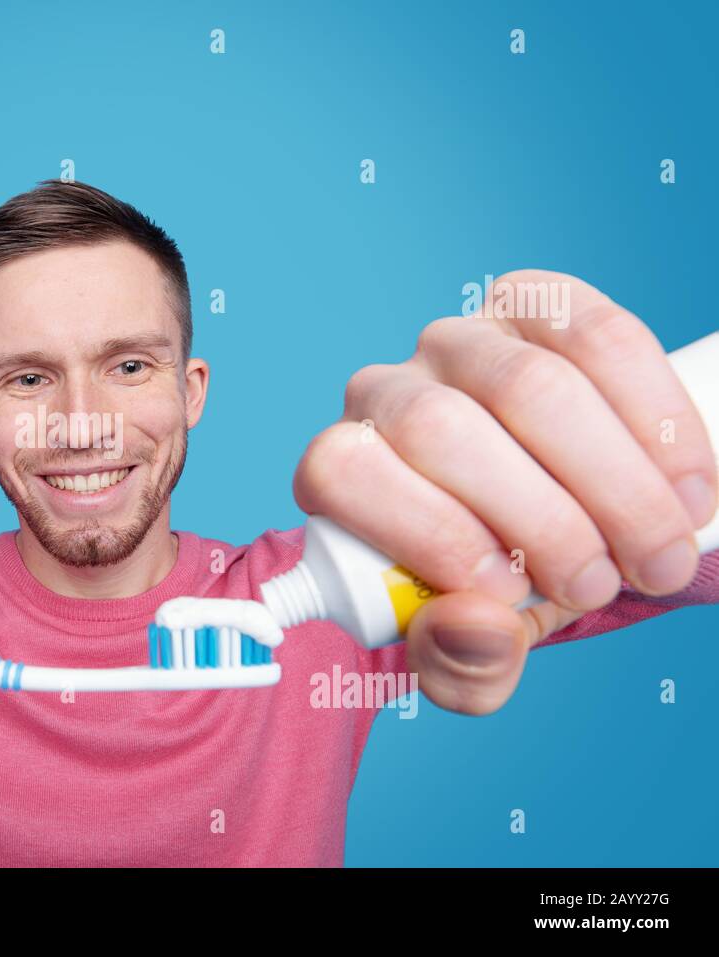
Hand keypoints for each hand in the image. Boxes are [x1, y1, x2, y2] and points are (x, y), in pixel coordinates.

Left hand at [292, 270, 716, 713]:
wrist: (555, 522)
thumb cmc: (495, 582)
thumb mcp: (473, 648)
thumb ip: (460, 665)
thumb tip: (471, 626)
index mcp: (342, 469)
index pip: (346, 473)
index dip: (426, 533)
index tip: (510, 593)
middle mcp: (387, 392)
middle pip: (443, 432)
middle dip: (539, 521)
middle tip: (602, 585)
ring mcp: (462, 341)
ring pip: (529, 387)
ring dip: (612, 482)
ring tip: (657, 554)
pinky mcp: (535, 307)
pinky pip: (597, 334)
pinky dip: (655, 417)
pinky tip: (686, 489)